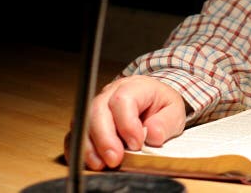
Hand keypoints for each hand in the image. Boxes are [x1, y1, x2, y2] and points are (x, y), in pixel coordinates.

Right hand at [63, 75, 186, 169]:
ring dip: (89, 146)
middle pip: (98, 110)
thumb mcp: (174, 111)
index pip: (123, 100)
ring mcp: (97, 105)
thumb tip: (153, 134)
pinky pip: (76, 133)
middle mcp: (111, 92)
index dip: (127, 124)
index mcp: (135, 86)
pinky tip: (90, 161)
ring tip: (101, 164)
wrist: (153, 100)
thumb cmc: (161, 104)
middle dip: (104, 138)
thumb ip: (166, 122)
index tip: (136, 143)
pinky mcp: (88, 121)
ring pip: (83, 121)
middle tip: (114, 159)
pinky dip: (80, 148)